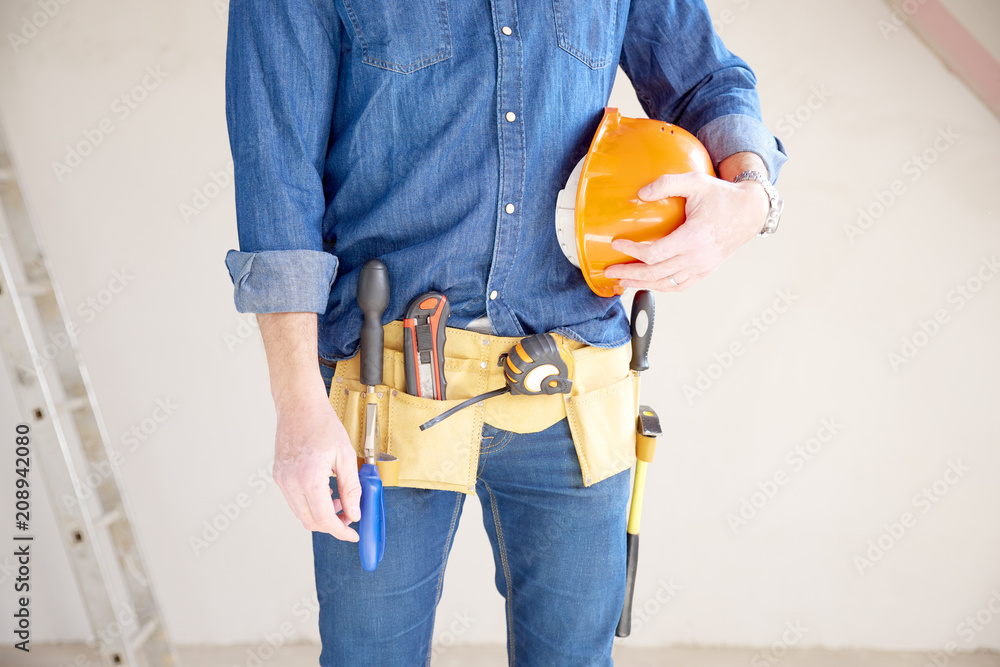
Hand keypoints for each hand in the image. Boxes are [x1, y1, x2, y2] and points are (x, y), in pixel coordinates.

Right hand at [272, 391, 362, 541]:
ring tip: (339, 499)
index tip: (352, 534)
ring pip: (301, 513)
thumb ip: (351, 489)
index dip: (340, 531)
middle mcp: (290, 482)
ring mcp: (281, 480)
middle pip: (310, 521)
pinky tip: (325, 491)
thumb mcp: (346, 457)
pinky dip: (310, 503)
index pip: (324, 519)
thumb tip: (354, 513)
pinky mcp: (278, 476)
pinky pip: (294, 500)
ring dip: (321, 514)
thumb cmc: (323, 424)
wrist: (300, 406)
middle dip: (332, 524)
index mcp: (309, 478)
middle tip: (349, 516)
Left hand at [604, 171, 768, 291]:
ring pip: (666, 283)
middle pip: (655, 273)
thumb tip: (640, 194)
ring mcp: (702, 267)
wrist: (750, 211)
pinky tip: (648, 284)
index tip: (616, 243)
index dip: (631, 250)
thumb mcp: (695, 182)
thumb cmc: (722, 196)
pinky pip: (679, 286)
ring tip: (623, 281)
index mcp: (693, 237)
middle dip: (629, 273)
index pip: (654, 253)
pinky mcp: (705, 271)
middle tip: (610, 270)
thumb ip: (666, 184)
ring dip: (642, 284)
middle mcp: (697, 257)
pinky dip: (661, 287)